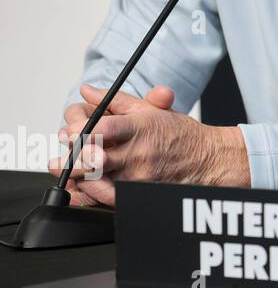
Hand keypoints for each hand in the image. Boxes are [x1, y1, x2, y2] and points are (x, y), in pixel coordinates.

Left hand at [54, 84, 177, 205]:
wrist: (205, 159)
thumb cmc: (179, 134)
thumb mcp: (151, 110)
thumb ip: (115, 101)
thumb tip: (87, 91)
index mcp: (141, 127)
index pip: (104, 128)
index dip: (80, 130)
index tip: (66, 132)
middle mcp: (138, 153)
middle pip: (94, 157)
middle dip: (73, 154)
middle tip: (62, 153)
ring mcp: (137, 176)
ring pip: (95, 178)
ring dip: (76, 173)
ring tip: (67, 168)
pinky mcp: (137, 192)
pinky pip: (105, 196)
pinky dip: (90, 190)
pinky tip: (85, 183)